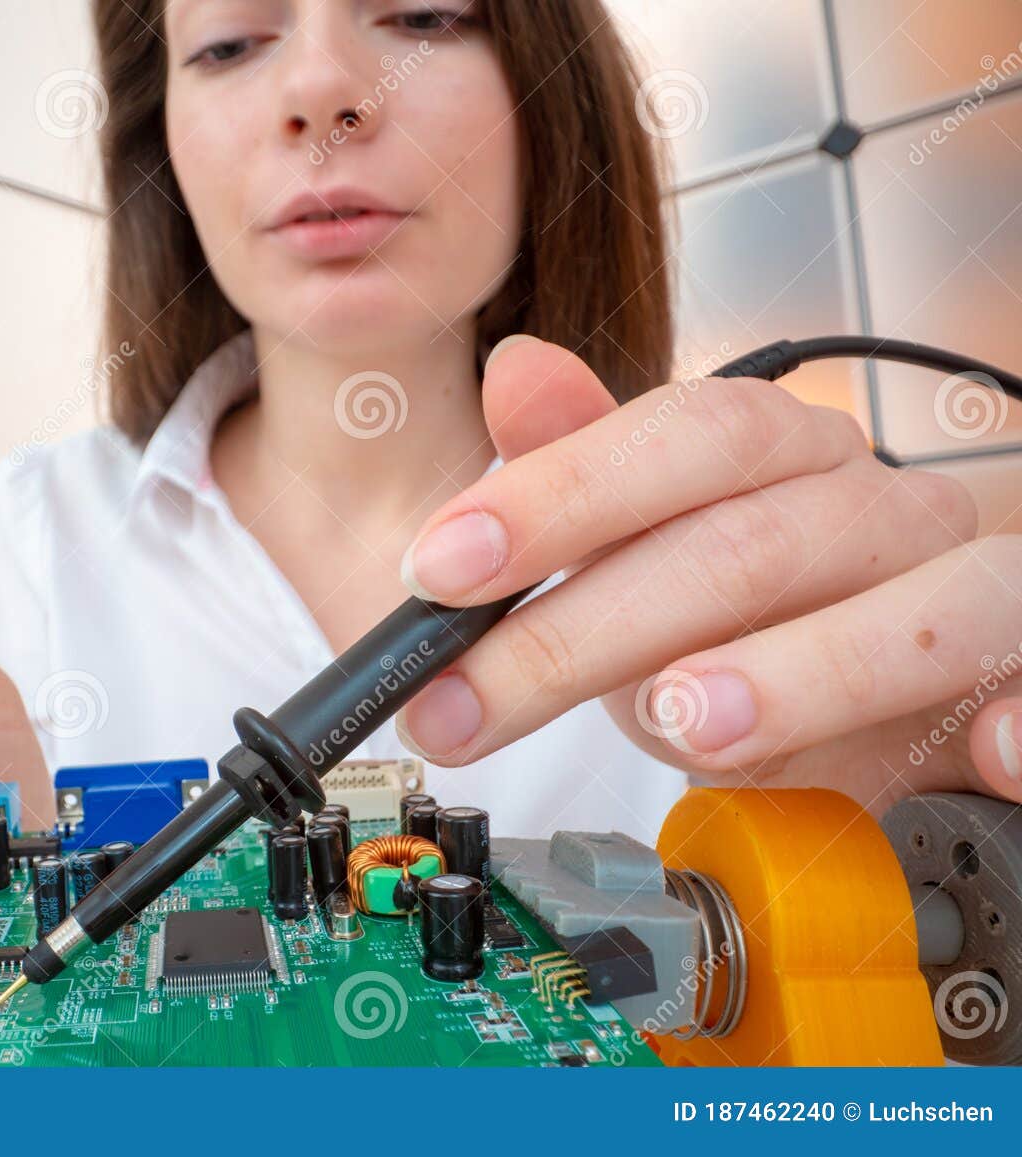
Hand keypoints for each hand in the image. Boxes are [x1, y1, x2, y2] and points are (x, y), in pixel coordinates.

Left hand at [396, 335, 1021, 812]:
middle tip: (476, 701)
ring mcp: (978, 590)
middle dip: (588, 631)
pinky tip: (987, 756)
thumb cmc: (761, 626)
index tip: (437, 567)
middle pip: (752, 540)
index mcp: (785, 459)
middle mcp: (884, 509)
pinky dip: (1018, 726)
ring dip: (803, 668)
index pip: (681, 438)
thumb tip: (515, 371)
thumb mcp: (645, 559)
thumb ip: (584, 478)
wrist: (896, 709)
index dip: (557, 495)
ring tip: (685, 722)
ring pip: (926, 605)